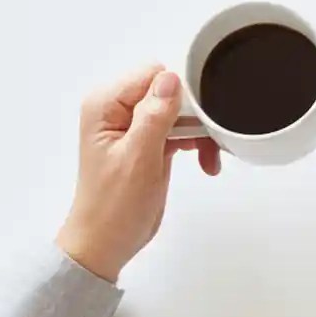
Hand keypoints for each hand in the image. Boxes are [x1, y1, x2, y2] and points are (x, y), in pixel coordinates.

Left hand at [56, 65, 220, 281]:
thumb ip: (154, 116)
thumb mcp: (138, 158)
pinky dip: (197, 143)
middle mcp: (118, 110)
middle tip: (210, 141)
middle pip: (170, 90)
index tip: (200, 116)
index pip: (152, 75)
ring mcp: (135, 126)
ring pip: (180, 110)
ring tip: (209, 158)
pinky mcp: (150, 141)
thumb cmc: (114, 206)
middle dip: (195, 115)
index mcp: (105, 106)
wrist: (107, 242)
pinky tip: (206, 161)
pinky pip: (181, 129)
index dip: (181, 92)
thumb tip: (171, 79)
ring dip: (200, 131)